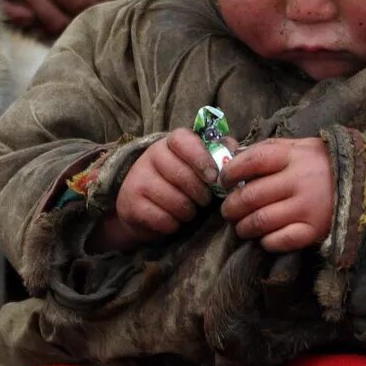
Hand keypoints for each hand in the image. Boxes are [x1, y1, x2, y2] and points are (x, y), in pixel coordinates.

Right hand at [93, 129, 215, 250]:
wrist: (140, 208)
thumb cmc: (177, 184)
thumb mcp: (195, 165)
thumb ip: (217, 154)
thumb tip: (235, 149)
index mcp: (169, 143)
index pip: (183, 140)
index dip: (201, 158)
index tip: (213, 177)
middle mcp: (150, 157)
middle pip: (183, 175)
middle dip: (200, 194)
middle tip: (203, 200)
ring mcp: (137, 179)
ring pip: (175, 201)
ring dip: (188, 212)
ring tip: (187, 210)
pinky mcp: (130, 203)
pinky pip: (163, 219)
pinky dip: (173, 224)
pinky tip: (171, 220)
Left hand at [218, 137, 332, 250]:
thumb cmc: (325, 164)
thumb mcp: (300, 147)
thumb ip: (270, 150)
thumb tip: (235, 160)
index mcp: (294, 156)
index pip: (252, 161)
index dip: (231, 172)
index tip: (224, 180)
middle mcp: (299, 181)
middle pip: (251, 195)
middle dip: (231, 206)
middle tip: (228, 211)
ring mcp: (308, 207)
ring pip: (260, 221)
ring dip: (243, 226)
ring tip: (241, 226)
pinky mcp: (315, 230)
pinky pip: (280, 240)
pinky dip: (266, 241)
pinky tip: (263, 238)